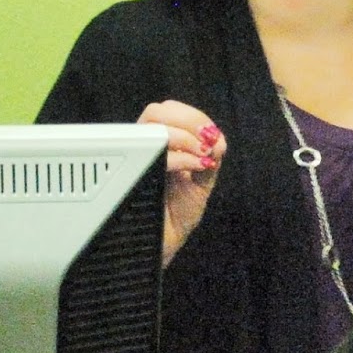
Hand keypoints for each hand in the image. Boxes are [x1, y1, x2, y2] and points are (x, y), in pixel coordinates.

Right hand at [137, 100, 225, 264]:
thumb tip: (218, 141)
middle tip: (205, 143)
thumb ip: (211, 158)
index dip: (192, 116)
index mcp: (162, 142)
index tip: (212, 134)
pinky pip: (152, 155)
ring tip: (200, 155)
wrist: (164, 241)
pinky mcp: (135, 175)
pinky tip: (194, 166)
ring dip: (182, 136)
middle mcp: (147, 147)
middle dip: (187, 121)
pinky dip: (178, 157)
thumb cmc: (178, 211)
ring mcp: (138, 159)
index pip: (170, 111)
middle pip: (156, 112)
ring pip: (151, 127)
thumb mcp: (202, 180)